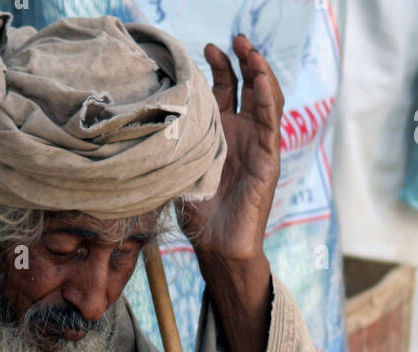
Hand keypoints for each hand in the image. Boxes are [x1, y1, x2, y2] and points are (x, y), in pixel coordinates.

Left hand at [179, 35, 284, 264]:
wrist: (216, 246)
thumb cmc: (197, 213)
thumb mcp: (178, 168)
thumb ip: (172, 142)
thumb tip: (145, 117)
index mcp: (220, 132)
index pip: (226, 90)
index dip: (220, 67)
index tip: (206, 49)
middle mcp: (241, 134)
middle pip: (248, 86)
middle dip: (243, 60)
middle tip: (234, 39)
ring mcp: (257, 145)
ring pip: (266, 99)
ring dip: (261, 72)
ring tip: (251, 51)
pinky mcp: (267, 160)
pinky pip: (271, 124)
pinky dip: (269, 100)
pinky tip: (262, 80)